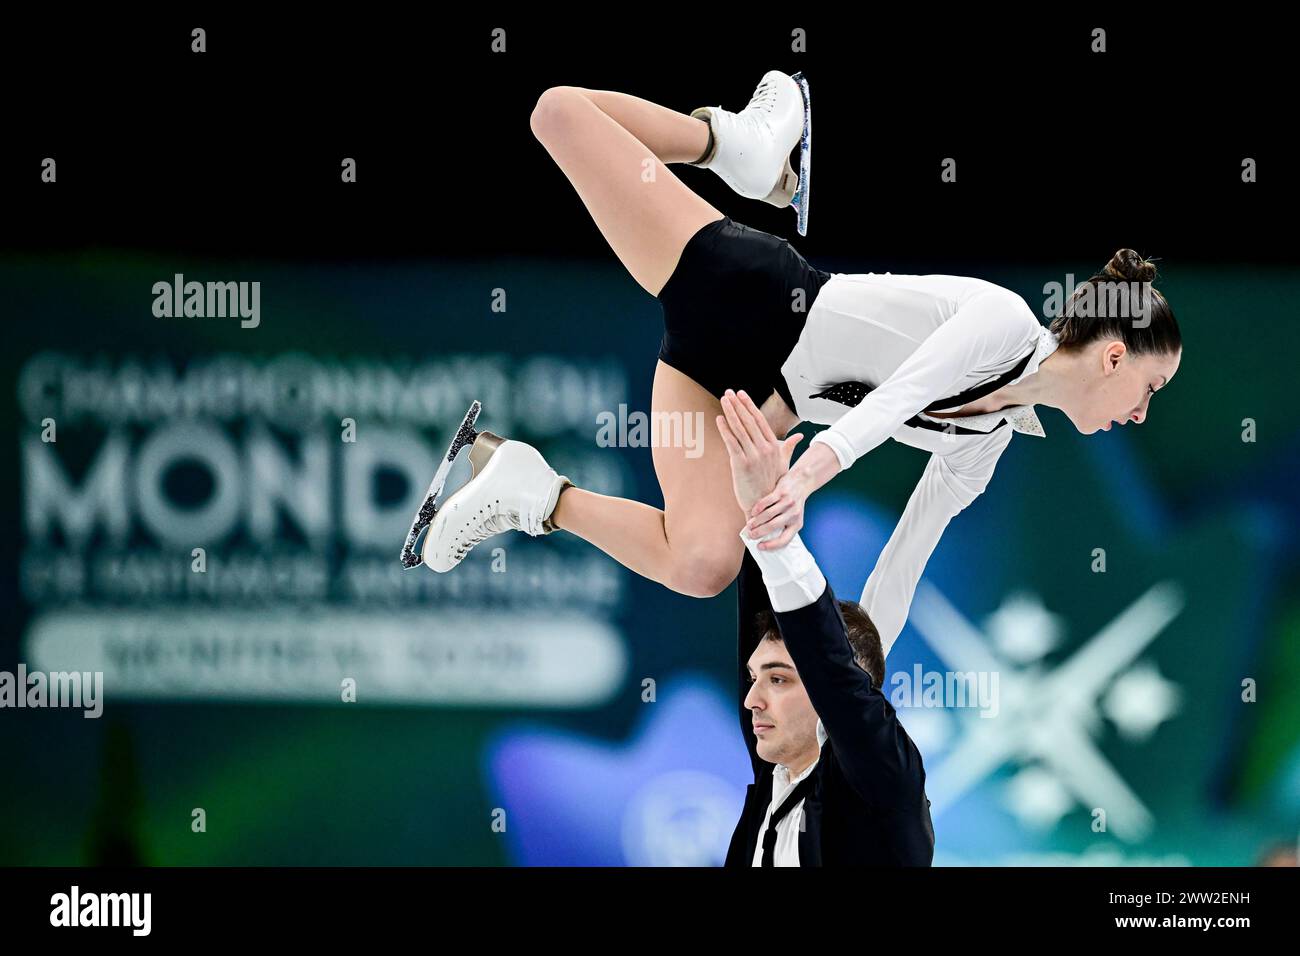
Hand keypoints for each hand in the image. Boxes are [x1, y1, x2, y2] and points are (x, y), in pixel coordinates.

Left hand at [715, 389, 804, 520]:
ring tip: (724, 400)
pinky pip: (731, 443)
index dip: (749, 406)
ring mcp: (752, 456)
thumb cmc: (772, 484)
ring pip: (739, 429)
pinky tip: (719, 419)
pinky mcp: (740, 464)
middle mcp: (764, 449)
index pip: (760, 420)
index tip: (741, 394)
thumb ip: (789, 447)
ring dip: (730, 412)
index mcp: (773, 446)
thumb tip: (800, 436)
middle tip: (729, 392)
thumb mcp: (783, 463)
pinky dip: (725, 430)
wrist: (762, 505)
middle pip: (749, 421)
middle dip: (738, 405)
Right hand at [746, 467, 813, 549]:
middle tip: (750, 535)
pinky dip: (758, 508)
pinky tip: (753, 512)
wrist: (803, 481)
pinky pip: (766, 502)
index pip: (784, 539)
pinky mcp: (782, 492)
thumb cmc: (795, 502)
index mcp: (797, 524)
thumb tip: (766, 537)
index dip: (771, 545)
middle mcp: (793, 514)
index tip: (760, 546)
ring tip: (749, 524)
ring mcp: (787, 503)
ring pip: (768, 515)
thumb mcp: (795, 516)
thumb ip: (784, 525)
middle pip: (772, 527)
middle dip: (759, 532)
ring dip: (756, 521)